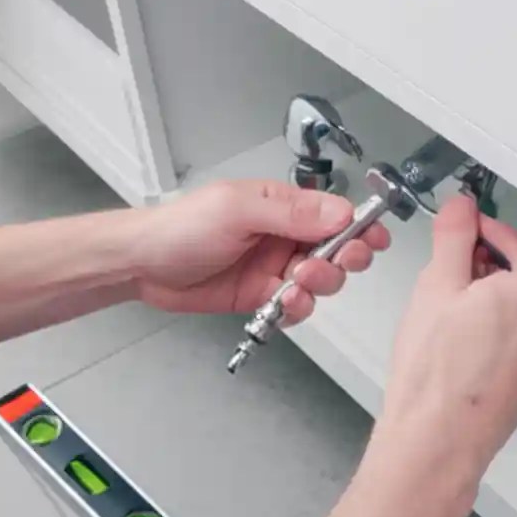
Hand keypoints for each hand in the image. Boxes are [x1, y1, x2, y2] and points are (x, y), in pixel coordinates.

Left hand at [130, 180, 389, 322]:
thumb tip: (341, 212)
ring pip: (321, 281)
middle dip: (342, 260)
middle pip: (338, 250)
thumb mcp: (238, 209)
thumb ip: (292, 212)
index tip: (374, 239)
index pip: (336, 213)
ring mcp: (275, 268)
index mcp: (283, 206)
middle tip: (328, 264)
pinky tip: (285, 305)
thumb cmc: (182, 226)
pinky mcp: (263, 296)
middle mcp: (284, 236)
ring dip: (318, 286)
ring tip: (295, 284)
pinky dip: (298, 310)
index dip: (360, 226)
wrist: (142, 265)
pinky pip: (297, 307)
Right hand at [370, 196, 516, 482]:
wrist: (439, 440)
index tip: (451, 231)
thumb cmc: (438, 377)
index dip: (470, 232)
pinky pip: (514, 328)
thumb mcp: (437, 284)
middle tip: (441, 290)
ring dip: (481, 299)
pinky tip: (457, 348)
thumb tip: (463, 206)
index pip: (504, 234)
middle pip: (513, 266)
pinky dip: (488, 327)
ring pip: (513, 298)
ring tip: (446, 325)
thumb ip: (454, 234)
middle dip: (476, 270)